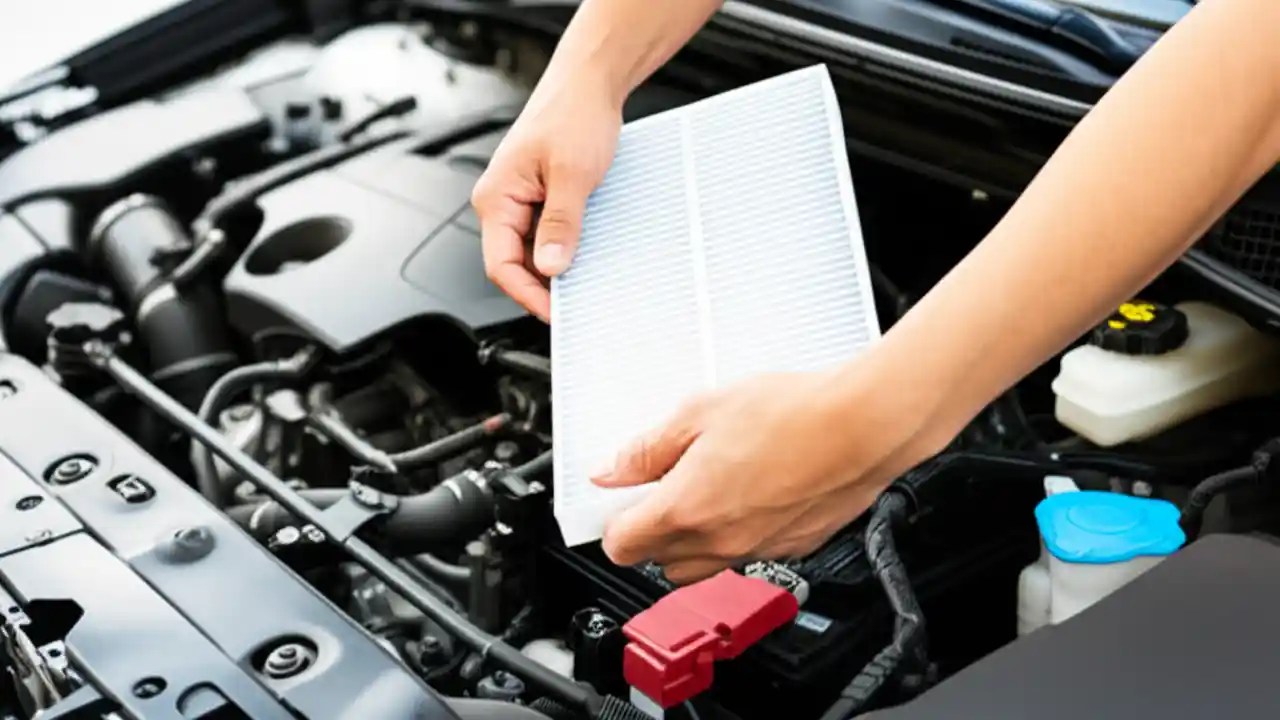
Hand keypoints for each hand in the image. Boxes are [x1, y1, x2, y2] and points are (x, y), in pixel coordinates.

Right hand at [472, 72, 622, 320]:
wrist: (588, 82)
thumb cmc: (573, 114)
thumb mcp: (572, 175)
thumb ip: (560, 225)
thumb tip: (551, 267)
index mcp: (496, 197)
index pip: (500, 266)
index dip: (527, 295)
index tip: (556, 312)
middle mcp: (501, 201)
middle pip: (514, 263)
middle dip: (544, 285)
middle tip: (578, 300)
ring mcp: (520, 199)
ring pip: (532, 251)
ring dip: (557, 265)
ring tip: (586, 272)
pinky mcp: (539, 196)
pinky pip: (545, 233)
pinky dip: (564, 246)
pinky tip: (586, 249)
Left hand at [593, 367, 942, 583]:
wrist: (864, 425)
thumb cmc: (792, 413)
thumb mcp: (700, 412)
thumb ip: (647, 449)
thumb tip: (611, 471)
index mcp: (686, 510)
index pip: (620, 546)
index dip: (613, 520)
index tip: (621, 496)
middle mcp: (719, 543)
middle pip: (658, 562)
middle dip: (652, 529)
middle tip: (665, 484)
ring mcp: (757, 550)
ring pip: (702, 566)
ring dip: (692, 538)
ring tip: (709, 486)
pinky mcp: (791, 548)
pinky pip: (746, 555)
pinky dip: (736, 533)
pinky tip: (750, 489)